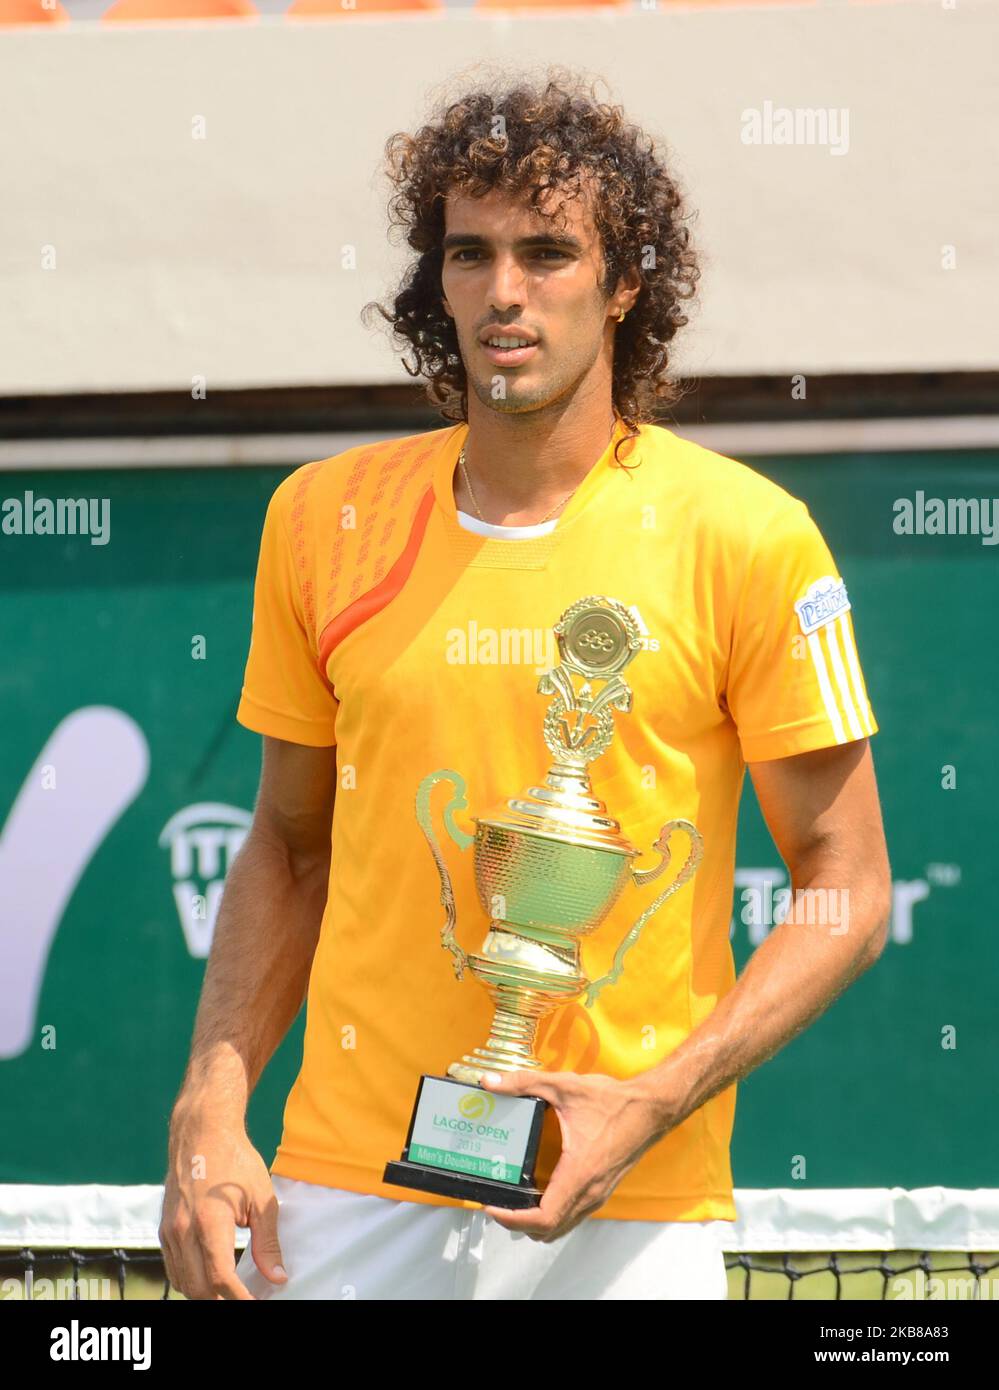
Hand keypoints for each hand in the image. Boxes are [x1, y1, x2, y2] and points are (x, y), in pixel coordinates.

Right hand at [159, 1104, 287, 1299]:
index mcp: (210, 1222)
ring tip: (230, 1291)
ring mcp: (170, 1231)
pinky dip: (190, 1279)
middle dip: (222, 1300)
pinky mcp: (164, 1229)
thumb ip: (268, 1242)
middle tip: (246, 1298)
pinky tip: (209, 1276)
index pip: (221, 1278)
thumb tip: (277, 1277)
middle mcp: (183, 1230)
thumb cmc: (236, 1161)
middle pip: (198, 1288)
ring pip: (182, 1282)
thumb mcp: (261, 1199)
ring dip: (205, 1293)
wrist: (201, 1132)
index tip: (255, 1304)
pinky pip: (173, 1268)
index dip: (239, 1299)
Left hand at [478, 1068, 665, 1241]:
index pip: (543, 1218)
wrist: (652, 1108)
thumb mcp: (564, 1086)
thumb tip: (489, 1081)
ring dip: (537, 1223)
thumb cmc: (613, 1100)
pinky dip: (554, 1215)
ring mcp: (599, 1194)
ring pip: (563, 1226)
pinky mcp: (604, 1190)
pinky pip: (574, 1215)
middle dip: (519, 1224)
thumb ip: (524, 1082)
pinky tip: (540, 1192)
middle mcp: (590, 1192)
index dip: (513, 1220)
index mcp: (579, 1173)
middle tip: (497, 1204)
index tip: (492, 1208)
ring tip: (513, 1202)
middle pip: (550, 1230)